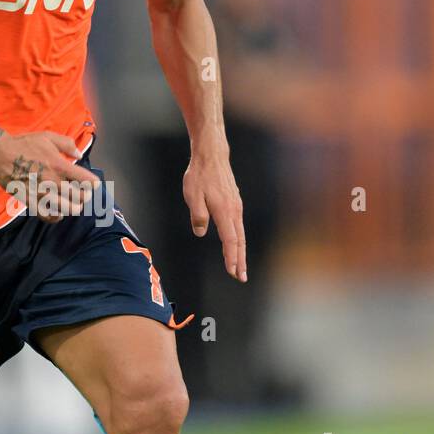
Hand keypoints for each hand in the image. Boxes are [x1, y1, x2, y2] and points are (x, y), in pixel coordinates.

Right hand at [0, 130, 101, 221]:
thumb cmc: (24, 144)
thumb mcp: (48, 137)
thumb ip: (67, 144)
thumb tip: (79, 155)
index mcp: (60, 165)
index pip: (88, 181)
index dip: (94, 184)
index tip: (92, 184)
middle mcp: (53, 182)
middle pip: (80, 198)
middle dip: (84, 196)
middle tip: (82, 194)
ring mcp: (42, 193)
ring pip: (67, 209)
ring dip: (73, 207)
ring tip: (72, 204)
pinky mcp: (30, 201)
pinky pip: (48, 216)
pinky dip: (56, 217)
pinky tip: (58, 214)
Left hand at [183, 150, 246, 280]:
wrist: (212, 155)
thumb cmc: (200, 175)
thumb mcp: (192, 196)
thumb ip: (198, 215)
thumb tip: (202, 232)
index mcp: (224, 211)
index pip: (230, 240)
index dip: (231, 257)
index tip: (233, 272)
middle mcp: (234, 210)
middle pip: (239, 241)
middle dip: (240, 261)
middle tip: (241, 277)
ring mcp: (236, 206)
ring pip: (240, 234)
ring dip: (241, 252)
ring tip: (240, 266)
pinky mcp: (235, 202)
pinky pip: (238, 226)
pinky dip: (239, 239)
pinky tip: (236, 245)